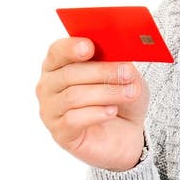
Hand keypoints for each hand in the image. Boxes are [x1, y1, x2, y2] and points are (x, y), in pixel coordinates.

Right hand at [35, 37, 148, 170]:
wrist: (128, 132)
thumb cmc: (120, 97)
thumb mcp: (125, 74)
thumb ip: (118, 61)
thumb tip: (118, 54)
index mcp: (59, 64)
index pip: (57, 51)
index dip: (71, 48)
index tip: (89, 47)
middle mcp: (49, 86)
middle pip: (69, 74)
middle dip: (102, 72)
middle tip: (127, 72)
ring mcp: (50, 110)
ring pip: (73, 97)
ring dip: (106, 93)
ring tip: (130, 93)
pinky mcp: (60, 133)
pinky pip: (73, 120)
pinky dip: (96, 113)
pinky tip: (112, 111)